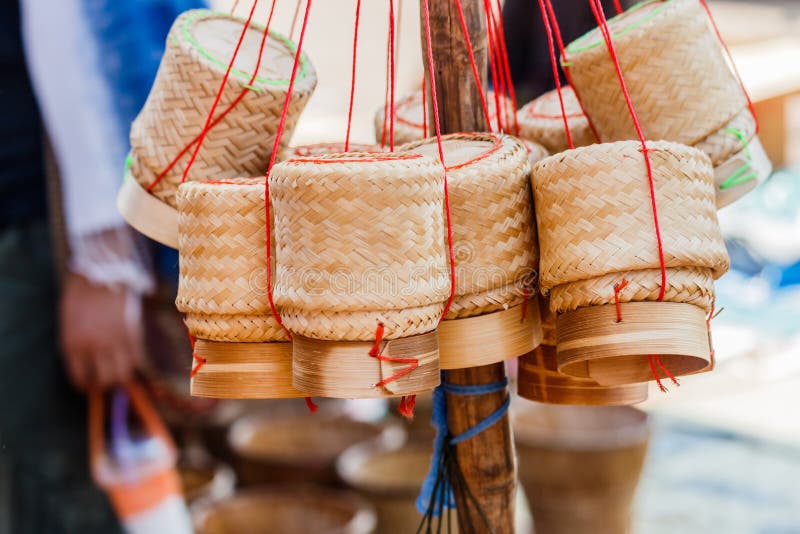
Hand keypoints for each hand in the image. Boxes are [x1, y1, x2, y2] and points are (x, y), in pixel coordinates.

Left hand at [59, 273, 144, 390]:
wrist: (101, 272)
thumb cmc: (80, 295)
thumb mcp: (69, 322)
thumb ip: (75, 344)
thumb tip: (86, 365)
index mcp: (71, 343)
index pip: (79, 377)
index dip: (84, 386)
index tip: (88, 386)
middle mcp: (93, 346)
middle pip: (103, 380)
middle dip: (103, 386)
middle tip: (103, 383)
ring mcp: (114, 340)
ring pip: (122, 374)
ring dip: (120, 378)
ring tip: (117, 375)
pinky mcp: (132, 333)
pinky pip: (135, 358)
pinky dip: (132, 364)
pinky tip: (127, 361)